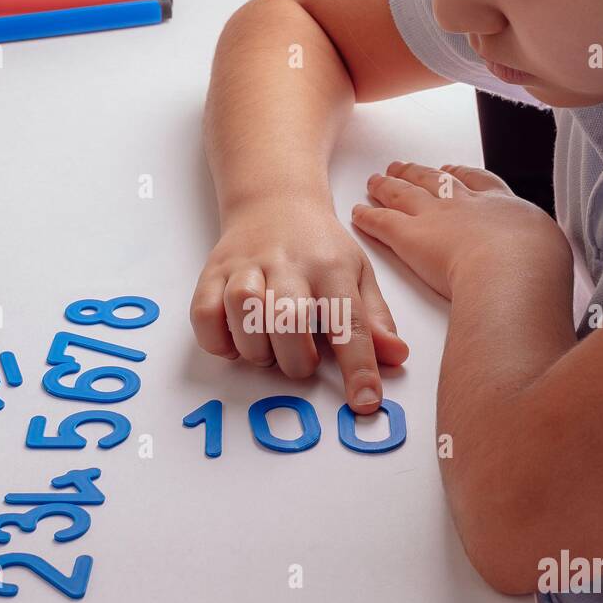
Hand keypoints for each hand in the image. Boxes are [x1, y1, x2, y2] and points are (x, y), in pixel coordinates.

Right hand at [190, 196, 409, 412]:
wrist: (274, 202)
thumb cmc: (320, 248)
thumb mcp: (358, 274)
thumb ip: (374, 319)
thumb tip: (397, 358)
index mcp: (331, 266)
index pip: (349, 321)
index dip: (358, 366)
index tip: (365, 401)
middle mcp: (287, 263)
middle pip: (289, 320)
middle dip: (297, 360)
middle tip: (303, 362)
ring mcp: (246, 266)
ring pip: (243, 312)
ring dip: (257, 349)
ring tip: (270, 350)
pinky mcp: (213, 272)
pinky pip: (205, 314)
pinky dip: (219, 341)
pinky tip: (238, 341)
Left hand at [352, 161, 567, 298]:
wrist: (513, 267)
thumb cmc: (537, 266)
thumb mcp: (548, 251)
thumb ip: (538, 251)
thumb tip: (540, 263)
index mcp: (503, 207)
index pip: (479, 183)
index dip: (461, 174)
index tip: (449, 169)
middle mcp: (466, 205)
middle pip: (435, 181)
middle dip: (417, 172)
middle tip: (402, 167)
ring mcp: (437, 217)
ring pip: (405, 194)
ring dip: (388, 186)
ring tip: (375, 180)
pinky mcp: (410, 237)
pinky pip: (383, 222)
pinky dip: (368, 216)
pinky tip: (358, 212)